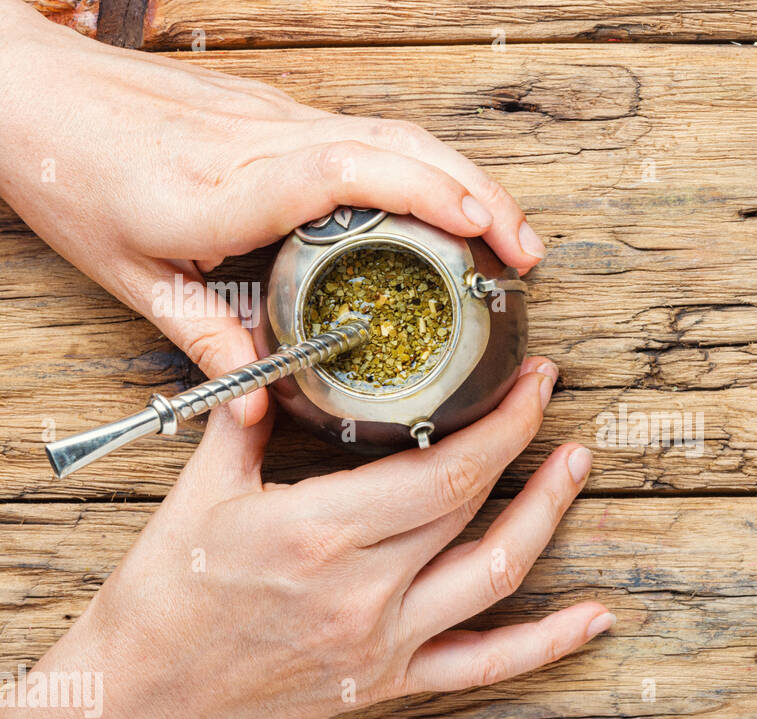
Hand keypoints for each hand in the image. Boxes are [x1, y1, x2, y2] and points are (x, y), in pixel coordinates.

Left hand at [0, 2, 546, 424]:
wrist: (32, 94)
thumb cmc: (73, 175)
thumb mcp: (133, 275)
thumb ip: (207, 340)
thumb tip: (265, 405)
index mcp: (226, 188)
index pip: (343, 173)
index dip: (423, 194)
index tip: (481, 232)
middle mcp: (263, 141)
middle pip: (396, 145)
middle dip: (477, 193)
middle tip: (526, 253)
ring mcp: (276, 116)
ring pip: (395, 132)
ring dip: (462, 177)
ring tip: (507, 235)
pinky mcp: (280, 112)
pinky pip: (372, 132)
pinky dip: (426, 167)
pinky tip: (446, 206)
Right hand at [0, 358, 612, 718]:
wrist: (141, 696)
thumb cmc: (163, 597)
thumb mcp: (198, 494)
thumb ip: (244, 422)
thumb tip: (273, 365)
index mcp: (320, 532)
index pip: (443, 471)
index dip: (500, 423)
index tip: (528, 383)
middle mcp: (364, 590)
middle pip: (473, 509)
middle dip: (526, 447)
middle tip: (547, 398)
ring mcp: (383, 641)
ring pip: (495, 577)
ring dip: (547, 518)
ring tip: (576, 469)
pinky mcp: (387, 678)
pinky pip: (482, 665)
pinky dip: (546, 643)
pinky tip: (593, 619)